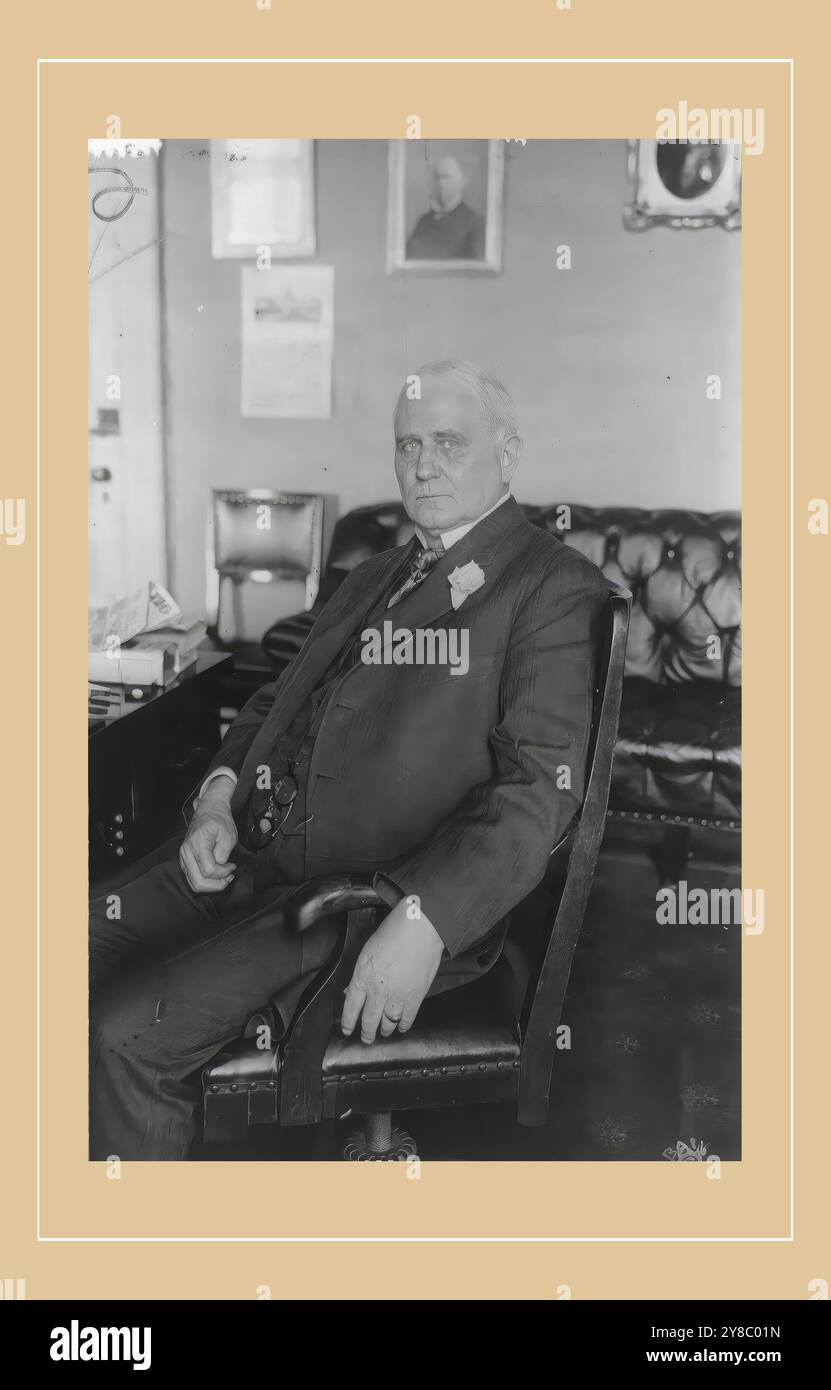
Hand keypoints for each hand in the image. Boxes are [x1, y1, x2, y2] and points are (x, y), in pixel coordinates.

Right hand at [179, 776, 237, 892]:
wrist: (209, 810)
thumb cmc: (219, 820)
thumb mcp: (228, 836)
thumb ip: (223, 855)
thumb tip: (220, 870)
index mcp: (197, 843)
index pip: (208, 870)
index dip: (223, 873)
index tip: (232, 866)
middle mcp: (187, 852)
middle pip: (198, 882)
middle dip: (216, 885)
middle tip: (228, 878)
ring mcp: (183, 857)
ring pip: (194, 883)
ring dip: (210, 885)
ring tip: (223, 877)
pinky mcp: (185, 860)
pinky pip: (192, 878)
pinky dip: (205, 881)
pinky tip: (215, 875)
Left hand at [341, 897, 443, 1044]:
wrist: (420, 928)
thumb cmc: (393, 932)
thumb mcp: (368, 951)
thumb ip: (360, 974)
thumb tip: (353, 990)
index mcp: (363, 976)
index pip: (351, 1007)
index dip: (348, 1022)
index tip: (347, 1030)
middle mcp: (378, 990)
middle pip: (369, 1020)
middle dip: (366, 1033)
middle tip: (366, 1039)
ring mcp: (397, 996)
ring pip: (387, 1023)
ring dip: (384, 1030)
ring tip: (384, 1032)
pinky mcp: (415, 997)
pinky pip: (407, 1019)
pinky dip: (403, 1025)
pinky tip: (401, 1027)